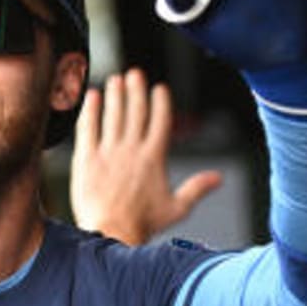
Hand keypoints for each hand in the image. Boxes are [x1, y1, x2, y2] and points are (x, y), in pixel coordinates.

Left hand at [71, 69, 221, 244]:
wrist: (111, 232)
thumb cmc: (143, 224)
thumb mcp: (176, 208)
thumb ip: (197, 188)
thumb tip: (219, 178)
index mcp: (154, 157)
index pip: (160, 121)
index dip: (160, 102)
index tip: (159, 88)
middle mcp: (132, 149)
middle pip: (136, 111)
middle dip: (136, 89)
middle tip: (135, 73)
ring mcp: (108, 152)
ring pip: (113, 115)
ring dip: (115, 95)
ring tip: (116, 79)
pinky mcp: (87, 158)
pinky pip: (88, 128)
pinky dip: (91, 110)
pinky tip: (93, 96)